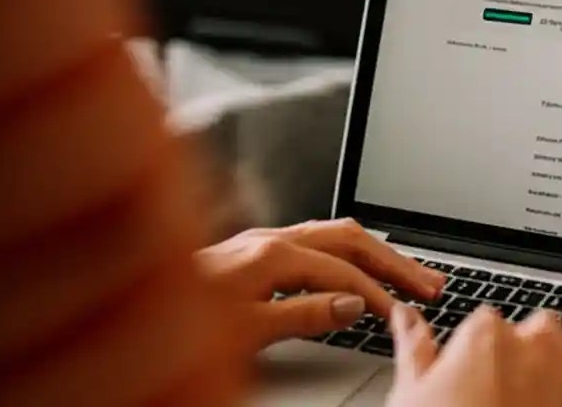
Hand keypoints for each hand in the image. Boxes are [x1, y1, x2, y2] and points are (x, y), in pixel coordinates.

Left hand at [195, 219, 444, 347]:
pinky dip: (349, 250)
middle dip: (395, 261)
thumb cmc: (179, 320)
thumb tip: (353, 304)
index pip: (343, 270)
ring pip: (337, 233)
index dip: (377, 294)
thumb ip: (304, 314)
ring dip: (377, 253)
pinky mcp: (257, 247)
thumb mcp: (246, 328)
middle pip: (352, 238)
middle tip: (430, 283)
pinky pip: (318, 238)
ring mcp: (264, 238)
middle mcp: (271, 237)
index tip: (401, 314)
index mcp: (272, 253)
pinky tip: (358, 263)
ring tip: (408, 272)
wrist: (130, 303)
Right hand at [385, 302, 561, 406]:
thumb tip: (404, 317)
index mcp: (486, 335)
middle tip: (534, 352)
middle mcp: (535, 342)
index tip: (480, 360)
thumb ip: (415, 349)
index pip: (487, 322)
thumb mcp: (412, 395)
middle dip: (540, 334)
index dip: (485, 343)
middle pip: (541, 323)